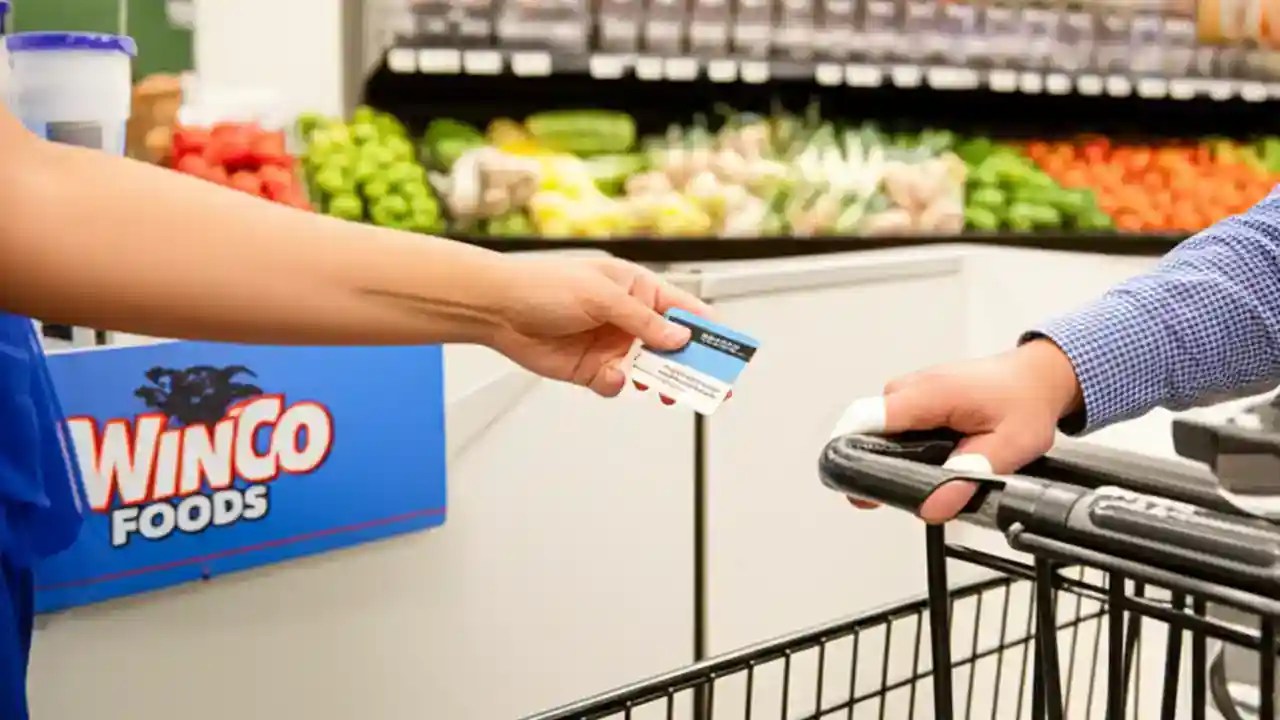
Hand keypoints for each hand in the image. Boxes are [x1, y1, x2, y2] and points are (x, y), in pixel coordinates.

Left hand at [486, 256, 712, 396]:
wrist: (498, 308)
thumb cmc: (544, 285)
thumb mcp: (600, 295)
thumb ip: (642, 320)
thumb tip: (677, 338)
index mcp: (638, 290)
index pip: (684, 310)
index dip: (708, 329)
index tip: (728, 350)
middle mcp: (629, 319)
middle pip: (672, 346)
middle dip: (692, 364)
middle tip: (712, 384)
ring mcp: (612, 345)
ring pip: (649, 370)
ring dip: (658, 380)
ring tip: (666, 389)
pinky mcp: (591, 369)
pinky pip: (617, 384)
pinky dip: (617, 384)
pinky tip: (611, 377)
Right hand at [831, 339, 1083, 522]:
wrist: (1036, 377)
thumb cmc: (1025, 403)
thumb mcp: (1013, 445)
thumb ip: (972, 476)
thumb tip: (932, 506)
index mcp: (929, 394)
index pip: (865, 421)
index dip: (852, 455)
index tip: (860, 485)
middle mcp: (910, 387)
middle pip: (866, 432)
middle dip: (879, 466)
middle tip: (911, 492)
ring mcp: (908, 391)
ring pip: (877, 431)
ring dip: (893, 458)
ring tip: (930, 473)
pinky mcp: (912, 399)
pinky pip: (890, 426)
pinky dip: (902, 448)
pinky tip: (930, 459)